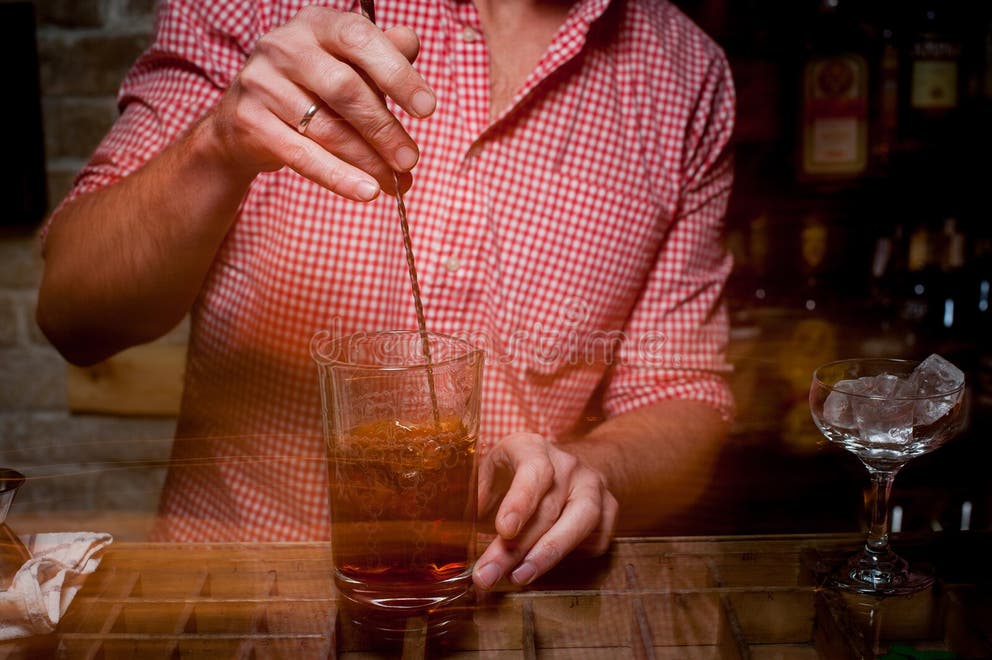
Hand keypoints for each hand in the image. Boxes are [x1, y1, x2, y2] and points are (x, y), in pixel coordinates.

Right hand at [206, 5, 435, 199]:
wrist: (243, 117)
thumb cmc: (309, 87)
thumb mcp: (345, 64)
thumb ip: (380, 54)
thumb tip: (411, 42)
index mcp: (315, 24)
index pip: (359, 38)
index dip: (397, 73)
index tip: (427, 109)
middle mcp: (283, 46)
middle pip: (345, 89)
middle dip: (384, 129)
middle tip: (410, 160)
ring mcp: (262, 83)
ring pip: (326, 128)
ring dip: (367, 160)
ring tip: (394, 182)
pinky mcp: (250, 121)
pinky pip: (302, 155)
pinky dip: (339, 177)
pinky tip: (366, 192)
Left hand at [472, 433, 617, 589]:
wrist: (565, 464)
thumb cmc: (516, 471)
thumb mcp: (492, 470)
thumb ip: (479, 495)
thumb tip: (466, 533)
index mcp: (533, 448)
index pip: (533, 470)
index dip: (520, 501)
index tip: (503, 530)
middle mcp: (568, 464)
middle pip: (547, 509)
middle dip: (517, 548)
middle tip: (490, 574)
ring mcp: (593, 486)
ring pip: (579, 523)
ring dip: (547, 555)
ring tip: (520, 577)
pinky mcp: (610, 508)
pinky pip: (595, 539)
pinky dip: (571, 557)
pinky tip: (545, 564)